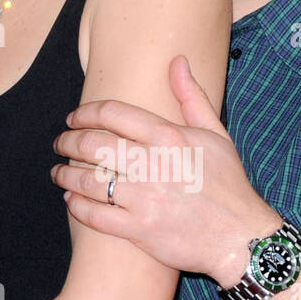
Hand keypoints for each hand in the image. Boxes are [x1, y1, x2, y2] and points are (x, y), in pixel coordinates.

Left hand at [51, 55, 277, 285]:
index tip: (73, 118)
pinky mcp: (140, 230)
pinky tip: (72, 200)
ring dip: (65, 174)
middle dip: (67, 141)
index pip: (112, 113)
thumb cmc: (229, 185)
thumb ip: (192, 97)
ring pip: (87, 180)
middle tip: (60, 144)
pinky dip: (77, 206)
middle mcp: (154, 164)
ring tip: (59, 173)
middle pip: (93, 144)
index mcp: (169, 137)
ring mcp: (145, 198)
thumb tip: (178, 61)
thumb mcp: (216, 135)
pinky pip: (95, 215)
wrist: (242, 238)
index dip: (85, 113)